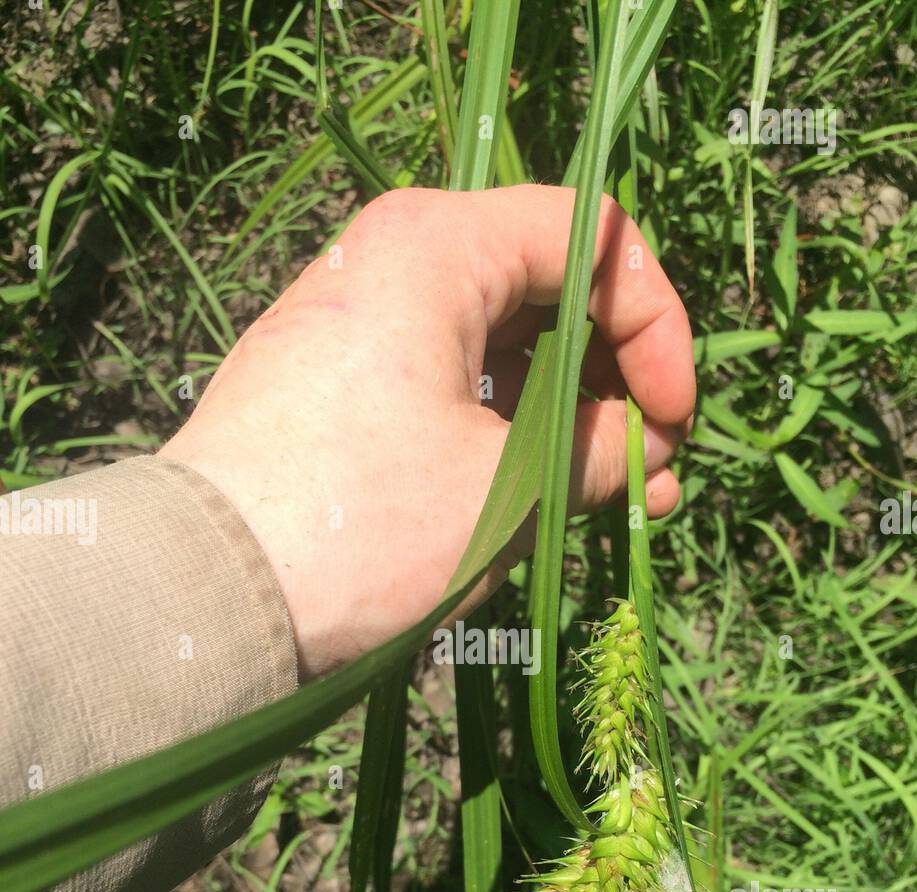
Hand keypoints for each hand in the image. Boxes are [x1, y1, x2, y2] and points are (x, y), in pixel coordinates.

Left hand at [162, 185, 694, 681]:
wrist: (209, 599)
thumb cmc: (365, 526)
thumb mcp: (510, 490)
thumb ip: (603, 456)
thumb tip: (649, 456)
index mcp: (437, 243)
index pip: (595, 238)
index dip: (658, 326)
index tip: (677, 421)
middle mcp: (391, 259)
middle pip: (548, 288)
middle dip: (617, 379)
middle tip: (654, 468)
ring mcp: (357, 324)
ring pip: (501, 345)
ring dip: (569, 417)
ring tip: (615, 499)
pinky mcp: (336, 388)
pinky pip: (449, 387)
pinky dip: (506, 433)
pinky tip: (542, 499)